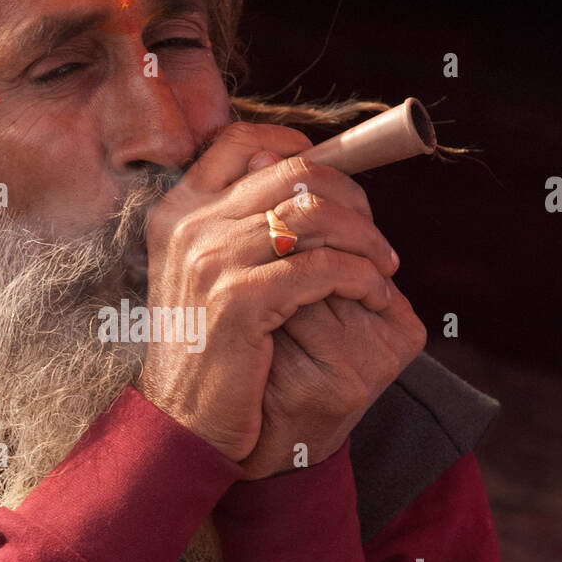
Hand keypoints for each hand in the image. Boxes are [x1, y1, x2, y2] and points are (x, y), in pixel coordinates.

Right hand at [134, 122, 404, 462]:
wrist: (181, 420)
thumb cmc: (209, 351)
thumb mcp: (208, 276)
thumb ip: (238, 227)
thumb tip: (303, 181)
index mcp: (178, 210)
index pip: (241, 141)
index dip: (299, 148)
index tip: (339, 184)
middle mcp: (189, 224)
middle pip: (293, 172)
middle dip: (351, 198)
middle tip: (375, 238)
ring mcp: (210, 259)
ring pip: (315, 215)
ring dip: (365, 240)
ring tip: (383, 270)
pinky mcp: (239, 298)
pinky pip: (323, 268)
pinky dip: (361, 278)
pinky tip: (374, 296)